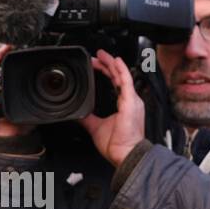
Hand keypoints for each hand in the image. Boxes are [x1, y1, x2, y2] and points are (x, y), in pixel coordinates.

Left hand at [79, 50, 145, 165]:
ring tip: (102, 54)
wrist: (125, 154)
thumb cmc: (117, 145)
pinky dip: (121, 69)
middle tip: (96, 57)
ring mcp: (131, 100)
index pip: (114, 83)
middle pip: (117, 77)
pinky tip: (116, 60)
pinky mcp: (131, 101)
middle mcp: (129, 100)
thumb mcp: (96, 127)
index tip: (95, 67)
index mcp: (124, 105)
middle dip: (106, 65)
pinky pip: (126, 81)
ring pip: (121, 75)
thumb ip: (88, 118)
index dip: (105, 73)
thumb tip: (78, 112)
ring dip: (111, 63)